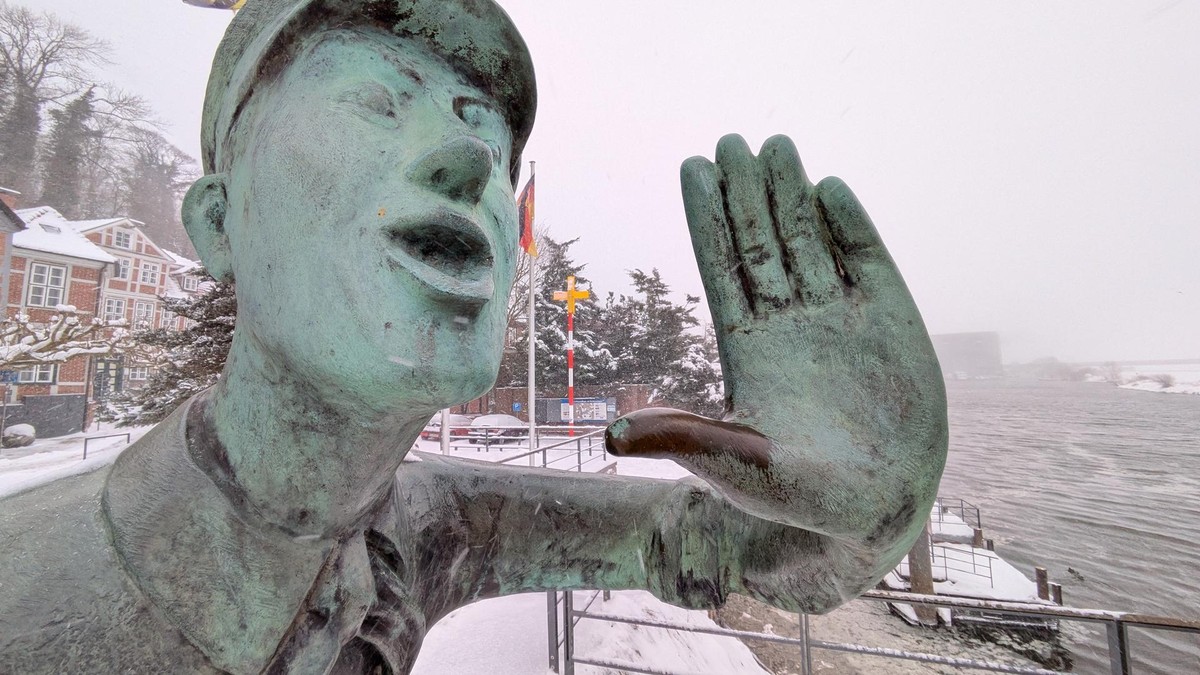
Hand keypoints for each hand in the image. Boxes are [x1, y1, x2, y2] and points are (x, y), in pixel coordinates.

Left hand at [606, 135, 946, 554]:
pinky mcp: (891, 318)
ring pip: (810, 241)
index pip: (723, 269)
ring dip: (792, 194)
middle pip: (762, 243)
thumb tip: (611, 438)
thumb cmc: (805, 498)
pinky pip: (866, 259)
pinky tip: (829, 188)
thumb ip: (686, 440)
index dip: (708, 220)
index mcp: (749, 348)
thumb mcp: (739, 468)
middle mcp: (790, 324)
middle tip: (730, 140)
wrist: (885, 507)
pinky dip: (850, 224)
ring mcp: (841, 317)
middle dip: (745, 193)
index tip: (693, 168)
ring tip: (776, 145)